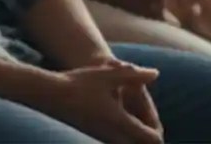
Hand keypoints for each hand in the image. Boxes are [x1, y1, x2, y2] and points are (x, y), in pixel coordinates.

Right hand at [40, 62, 162, 143]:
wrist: (49, 95)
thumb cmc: (80, 82)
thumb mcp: (110, 75)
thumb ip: (135, 76)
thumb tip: (156, 74)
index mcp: (119, 120)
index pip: (149, 138)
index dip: (158, 135)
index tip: (160, 130)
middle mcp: (111, 135)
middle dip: (147, 142)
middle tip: (153, 134)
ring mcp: (98, 139)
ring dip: (133, 141)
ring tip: (139, 133)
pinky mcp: (89, 139)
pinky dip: (121, 140)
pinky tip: (119, 129)